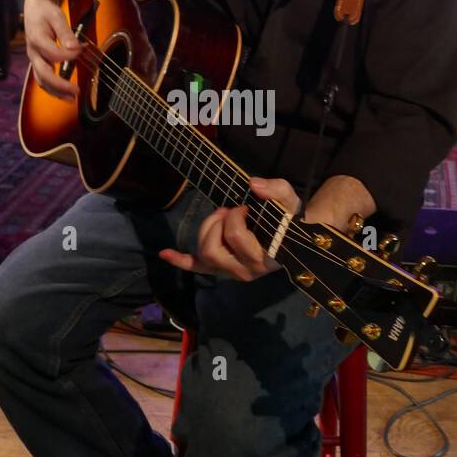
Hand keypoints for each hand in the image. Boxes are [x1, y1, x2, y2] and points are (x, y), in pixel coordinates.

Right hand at [24, 0, 81, 100]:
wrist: (34, 7)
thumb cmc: (46, 11)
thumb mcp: (57, 16)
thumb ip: (65, 33)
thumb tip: (74, 48)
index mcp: (37, 40)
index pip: (54, 54)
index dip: (70, 55)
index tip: (82, 48)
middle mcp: (33, 53)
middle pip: (44, 75)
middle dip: (60, 86)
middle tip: (77, 91)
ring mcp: (35, 59)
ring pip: (42, 81)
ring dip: (56, 92)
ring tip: (72, 98)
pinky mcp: (38, 61)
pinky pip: (43, 79)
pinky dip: (53, 88)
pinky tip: (65, 93)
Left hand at [158, 176, 301, 281]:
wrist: (292, 236)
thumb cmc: (288, 218)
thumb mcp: (289, 200)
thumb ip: (276, 190)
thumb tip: (253, 185)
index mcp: (264, 258)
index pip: (235, 237)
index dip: (235, 217)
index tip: (245, 207)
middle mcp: (246, 271)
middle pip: (212, 249)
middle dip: (216, 223)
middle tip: (228, 209)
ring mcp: (231, 272)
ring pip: (204, 254)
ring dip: (207, 229)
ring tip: (221, 215)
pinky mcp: (221, 268)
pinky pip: (197, 267)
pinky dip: (180, 260)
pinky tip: (165, 253)